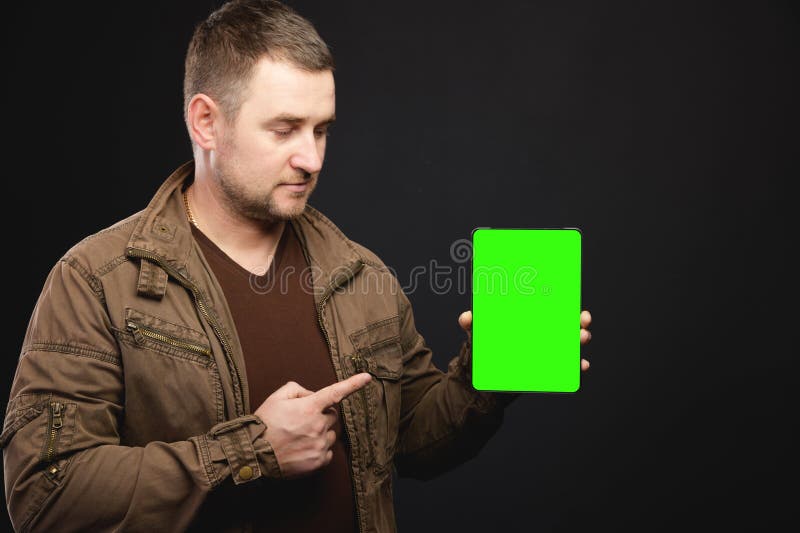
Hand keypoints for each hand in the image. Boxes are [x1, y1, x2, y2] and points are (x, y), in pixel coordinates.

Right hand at [254, 373, 371, 478]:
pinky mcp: (318, 461)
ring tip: (299, 437)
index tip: (367, 377)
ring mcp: (319, 444)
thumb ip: (297, 389)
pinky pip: (328, 451)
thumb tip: (312, 395)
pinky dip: (319, 449)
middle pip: (331, 415)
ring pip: (330, 434)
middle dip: (321, 415)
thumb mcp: (276, 397)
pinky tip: (303, 448)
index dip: (353, 384)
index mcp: (309, 407)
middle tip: (301, 420)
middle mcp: (318, 425)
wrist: (253, 454)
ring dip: (320, 432)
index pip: (336, 392)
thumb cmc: (264, 424)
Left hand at [458, 309, 592, 370]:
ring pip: (570, 345)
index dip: (567, 305)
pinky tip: (581, 366)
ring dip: (580, 341)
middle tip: (583, 320)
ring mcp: (547, 354)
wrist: (484, 383)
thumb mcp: (478, 335)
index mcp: (530, 323)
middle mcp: (543, 336)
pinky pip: (566, 370)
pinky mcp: (547, 372)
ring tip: (582, 338)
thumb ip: (472, 325)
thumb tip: (467, 317)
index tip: (575, 303)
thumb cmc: (486, 351)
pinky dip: (576, 367)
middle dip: (579, 322)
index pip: (552, 311)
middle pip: (567, 326)